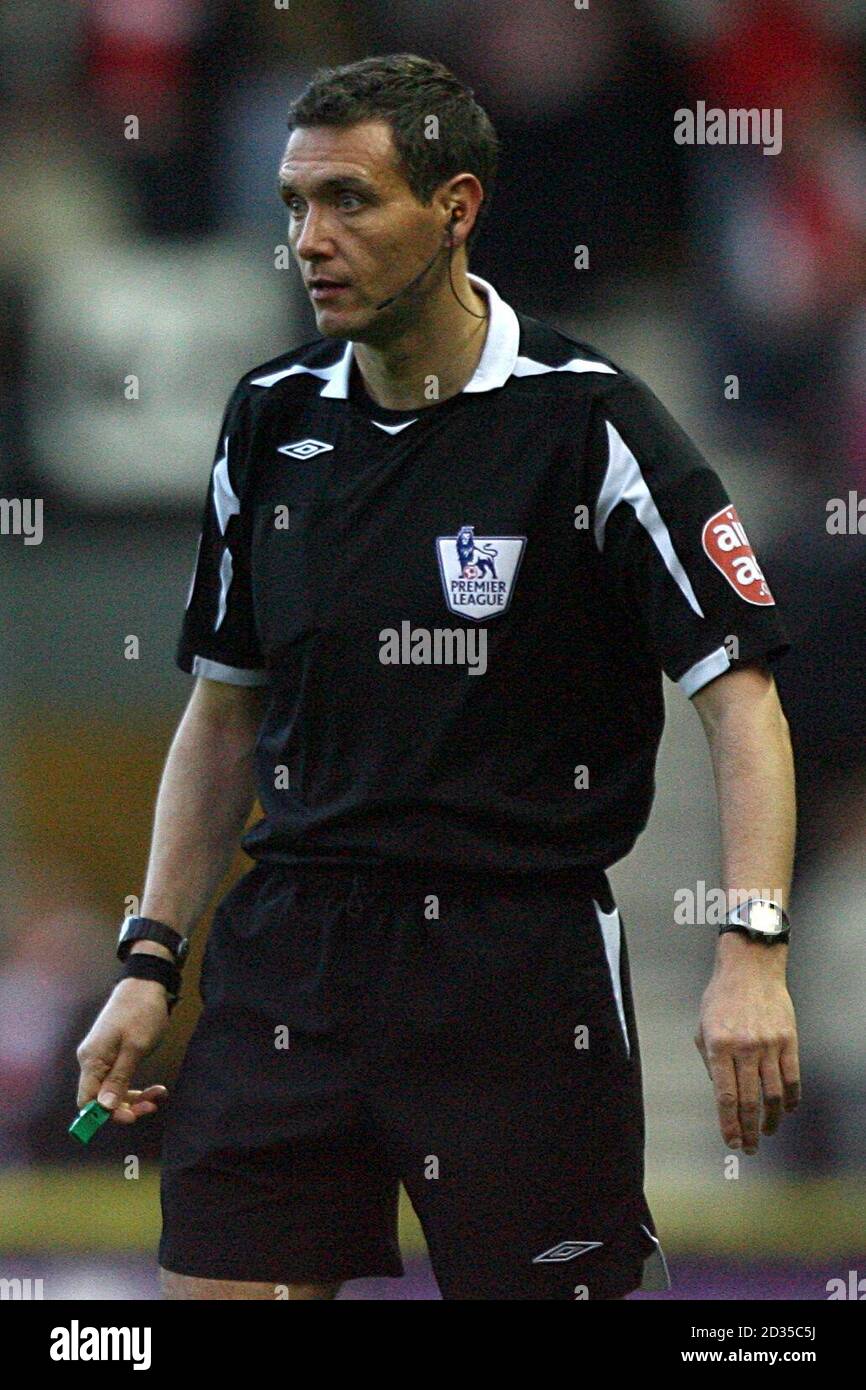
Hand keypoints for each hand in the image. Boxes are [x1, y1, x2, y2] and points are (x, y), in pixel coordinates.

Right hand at [76, 978, 170, 1121]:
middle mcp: (92, 1061)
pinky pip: (120, 1080)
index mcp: (92, 1059)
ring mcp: (102, 1058)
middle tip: (151, 1106)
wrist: (145, 985)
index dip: (106, 1115)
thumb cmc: (141, 1012)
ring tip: (158, 1095)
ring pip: (113, 1091)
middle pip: (101, 1098)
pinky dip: (136, 1086)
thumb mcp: (135, 1048)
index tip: (132, 1117)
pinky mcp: (112, 1055)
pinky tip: (156, 1088)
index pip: (88, 1101)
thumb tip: (105, 1107)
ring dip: (135, 1098)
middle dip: (126, 1107)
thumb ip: (119, 1078)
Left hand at [695, 958, 800, 1154]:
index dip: (729, 1124)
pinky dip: (791, 1098)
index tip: (732, 1141)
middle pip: (749, 1101)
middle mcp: (744, 1048)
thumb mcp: (703, 1027)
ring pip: (773, 1094)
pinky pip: (792, 1078)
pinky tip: (787, 1110)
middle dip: (749, 1129)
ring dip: (771, 1119)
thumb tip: (721, 1092)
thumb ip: (710, 1061)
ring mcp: (769, 1044)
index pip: (725, 1096)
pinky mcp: (788, 1040)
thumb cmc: (721, 996)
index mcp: (719, 1046)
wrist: (750, 968)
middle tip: (750, 1147)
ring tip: (767, 1132)